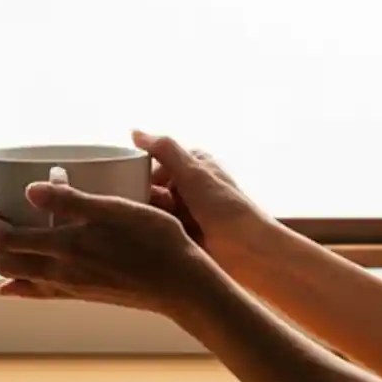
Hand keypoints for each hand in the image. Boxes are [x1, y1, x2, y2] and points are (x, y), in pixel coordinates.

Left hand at [0, 181, 219, 317]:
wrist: (181, 284)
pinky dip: (18, 288)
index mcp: (64, 248)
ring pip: (19, 277)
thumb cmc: (154, 241)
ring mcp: (71, 286)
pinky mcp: (84, 294)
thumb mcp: (114, 209)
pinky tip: (10, 289)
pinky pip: (40, 293)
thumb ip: (71, 200)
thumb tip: (29, 188)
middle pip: (4, 261)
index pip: (6, 238)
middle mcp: (60, 272)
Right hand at [132, 130, 277, 275]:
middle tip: (153, 208)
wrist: (247, 250)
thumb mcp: (192, 172)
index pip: (156, 163)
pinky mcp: (188, 234)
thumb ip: (165, 150)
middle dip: (148, 197)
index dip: (144, 174)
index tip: (136, 185)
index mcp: (196, 164)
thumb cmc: (223, 207)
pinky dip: (159, 231)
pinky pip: (164, 228)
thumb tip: (134, 131)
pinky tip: (156, 237)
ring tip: (158, 224)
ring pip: (157, 209)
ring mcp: (190, 211)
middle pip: (154, 187)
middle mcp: (192, 185)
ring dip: (153, 216)